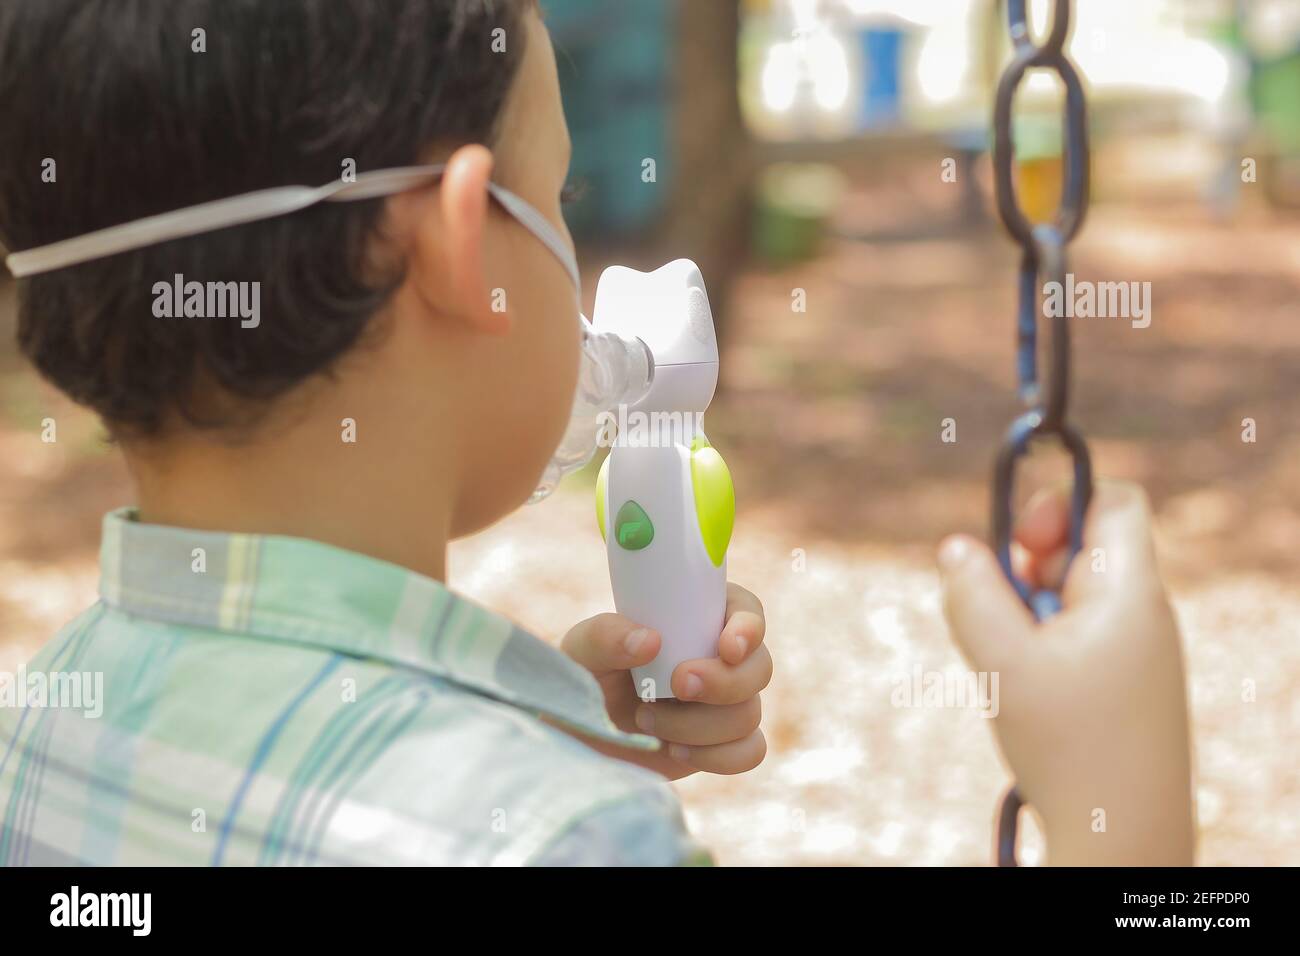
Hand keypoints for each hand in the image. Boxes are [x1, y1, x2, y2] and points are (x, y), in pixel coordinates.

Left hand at [560, 583, 770, 779]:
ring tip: (647, 720)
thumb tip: (651, 640)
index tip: (725, 646)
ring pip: (749, 712)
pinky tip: (674, 749)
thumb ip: (606, 636)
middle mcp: (718, 658)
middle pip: (760, 666)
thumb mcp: (581, 650)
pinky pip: (750, 751)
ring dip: (699, 724)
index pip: (744, 609)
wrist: (579, 738)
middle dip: (724, 682)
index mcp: (695, 618)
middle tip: (678, 685)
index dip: (747, 626)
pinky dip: (717, 755)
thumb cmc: (582, 679)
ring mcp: (725, 703)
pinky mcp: (724, 744)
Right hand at [938, 480, 1193, 865]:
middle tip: (1001, 613)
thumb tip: (956, 546)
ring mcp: (1139, 652)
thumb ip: (971, 594)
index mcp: (1129, 593)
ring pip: (1071, 595)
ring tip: (1012, 665)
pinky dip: (1042, 646)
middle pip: (1083, 546)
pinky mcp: (1127, 684)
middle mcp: (1145, 614)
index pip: (1115, 501)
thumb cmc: (1069, 749)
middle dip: (1028, 566)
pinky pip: (1078, 636)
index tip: (1021, 543)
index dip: (1062, 502)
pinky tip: (1030, 692)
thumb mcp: (1001, 663)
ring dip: (1028, 612)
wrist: (1122, 839)